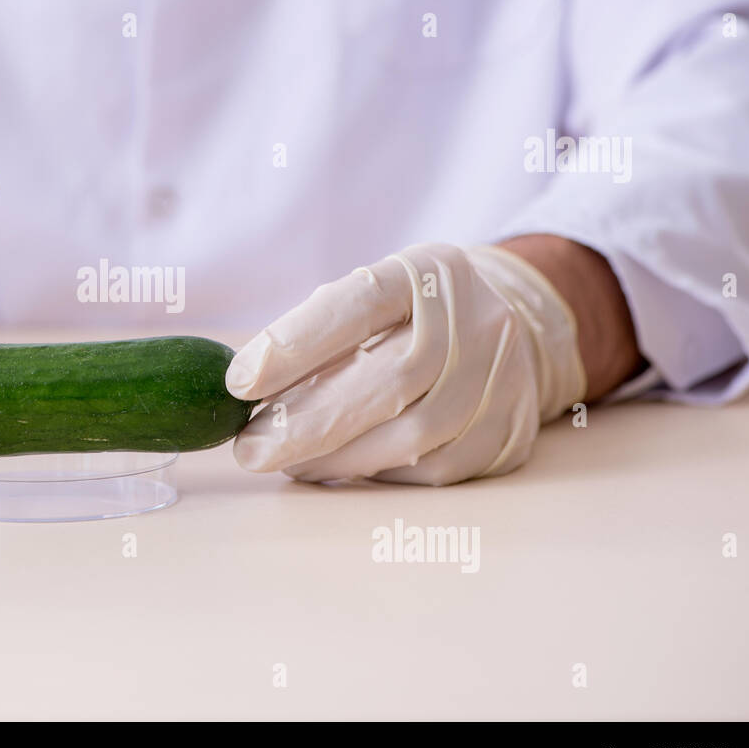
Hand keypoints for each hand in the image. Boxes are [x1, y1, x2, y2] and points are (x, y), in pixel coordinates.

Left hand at [226, 243, 588, 484]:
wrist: (506, 328)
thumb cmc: (410, 315)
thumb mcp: (373, 294)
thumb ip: (317, 330)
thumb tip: (247, 387)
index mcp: (428, 273)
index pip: (360, 303)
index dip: (297, 344)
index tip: (241, 382)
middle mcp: (475, 321)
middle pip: (389, 381)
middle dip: (308, 424)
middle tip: (251, 450)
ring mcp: (500, 379)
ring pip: (411, 436)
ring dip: (336, 458)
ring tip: (286, 463)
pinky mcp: (507, 433)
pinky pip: (432, 469)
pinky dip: (374, 474)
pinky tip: (337, 469)